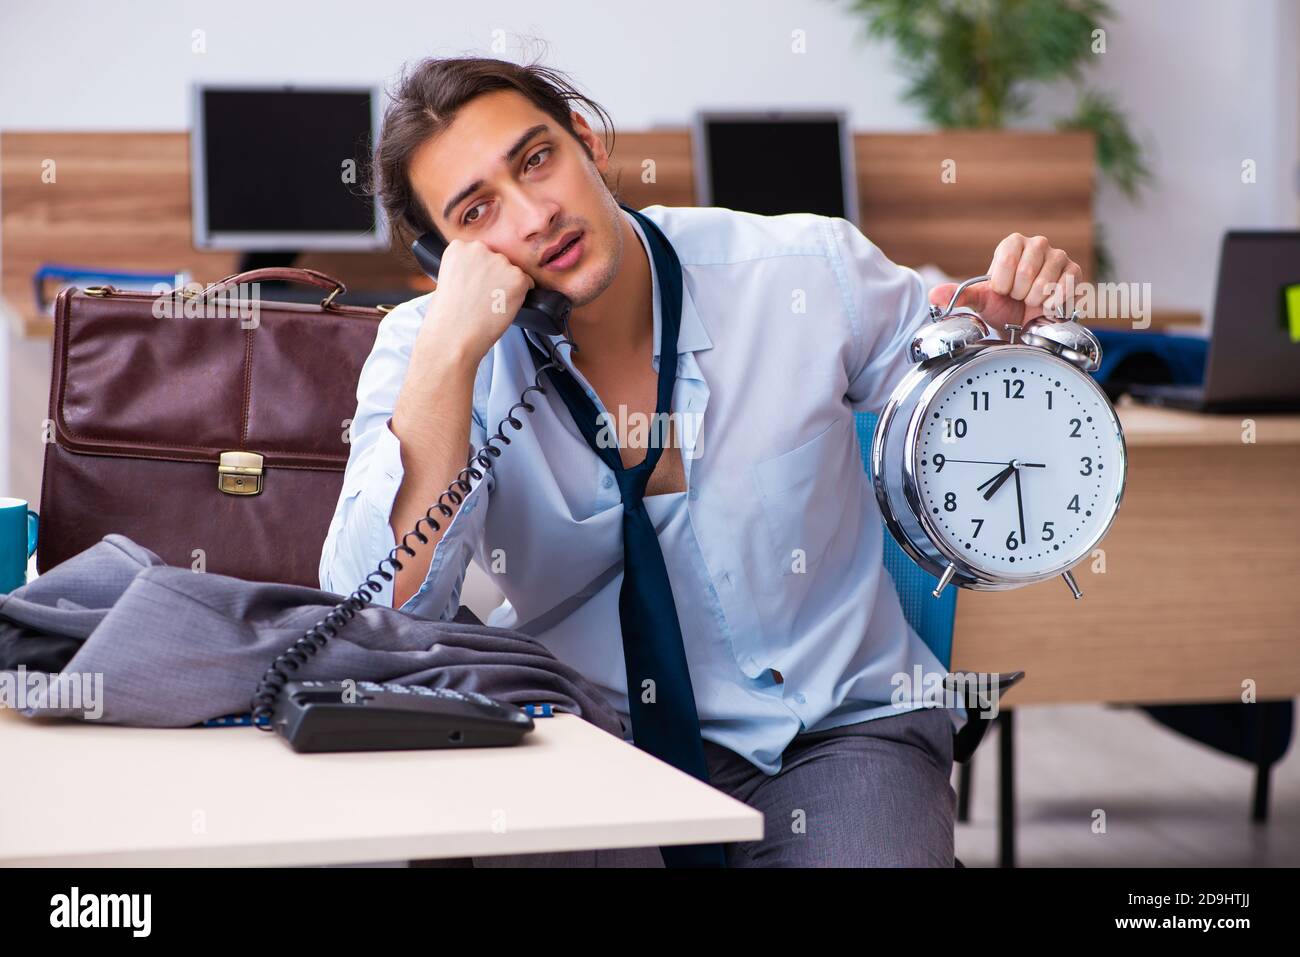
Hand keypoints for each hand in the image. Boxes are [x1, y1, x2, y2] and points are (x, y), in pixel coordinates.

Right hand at [421, 239, 535, 365]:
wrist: (454, 336)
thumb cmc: (449, 316)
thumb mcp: (448, 279)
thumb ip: (466, 267)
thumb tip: (484, 271)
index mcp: (459, 247)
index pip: (479, 252)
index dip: (479, 272)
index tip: (474, 285)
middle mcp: (480, 249)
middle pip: (497, 259)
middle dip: (494, 276)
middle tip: (483, 297)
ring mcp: (500, 262)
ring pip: (512, 272)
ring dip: (507, 286)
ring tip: (490, 304)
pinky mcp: (517, 277)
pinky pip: (527, 283)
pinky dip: (520, 295)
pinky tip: (503, 306)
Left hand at [928, 233, 1082, 334]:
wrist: (1027, 322)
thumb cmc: (1003, 306)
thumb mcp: (981, 301)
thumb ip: (960, 295)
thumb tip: (934, 295)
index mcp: (1013, 244)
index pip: (1006, 260)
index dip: (1002, 284)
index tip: (1002, 291)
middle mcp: (1037, 244)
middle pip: (1026, 272)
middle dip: (1018, 294)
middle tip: (1017, 298)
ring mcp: (1058, 256)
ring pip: (1044, 282)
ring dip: (1034, 300)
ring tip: (1031, 301)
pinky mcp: (1074, 271)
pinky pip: (1065, 287)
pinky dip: (1052, 303)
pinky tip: (1047, 305)